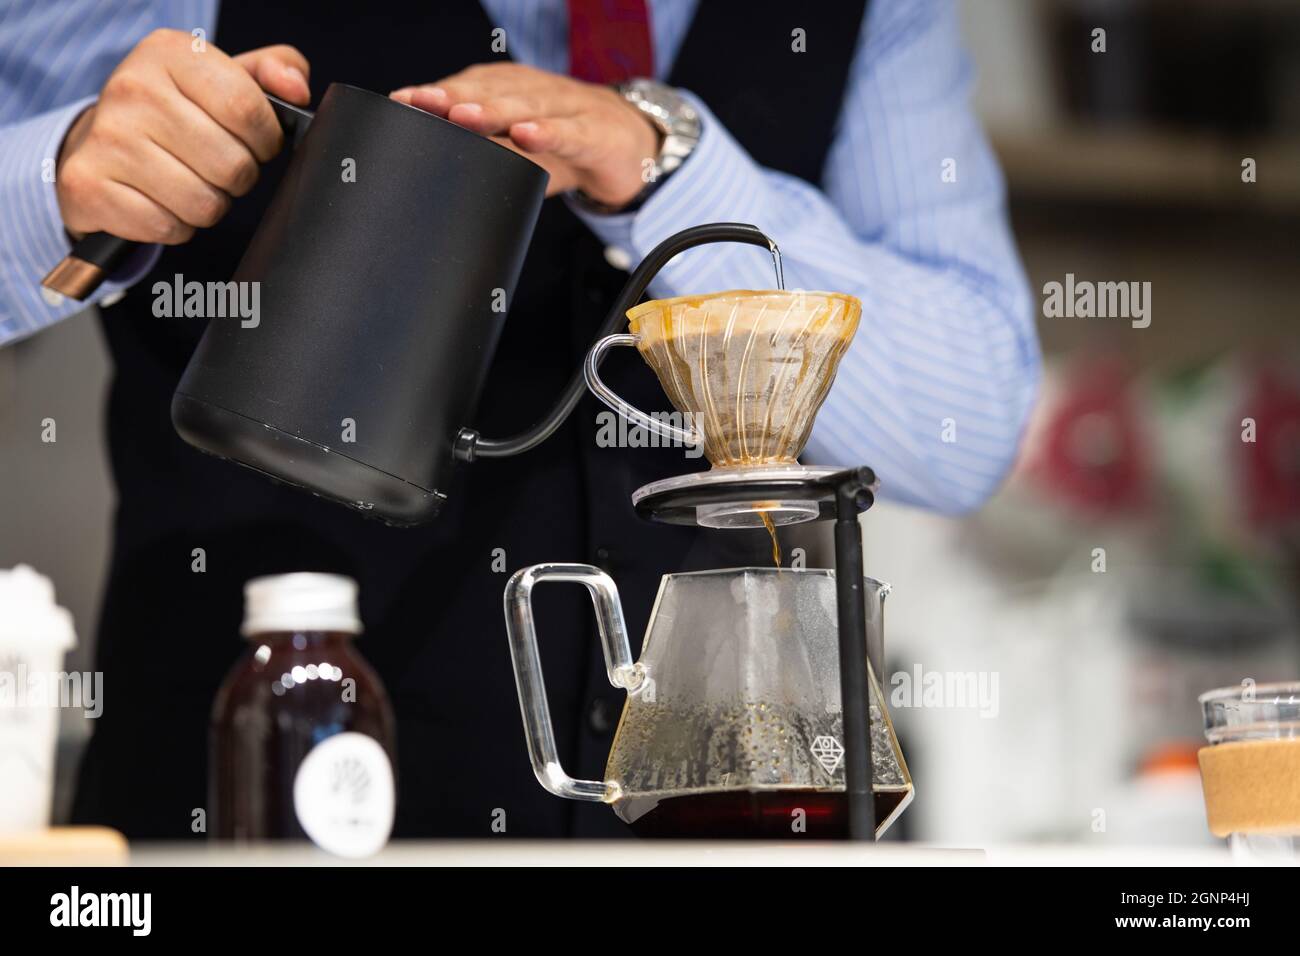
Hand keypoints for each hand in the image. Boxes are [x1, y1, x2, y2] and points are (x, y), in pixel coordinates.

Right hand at [56, 29, 310, 243]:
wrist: (98, 140)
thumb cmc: (179, 111)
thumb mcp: (225, 77)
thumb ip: (275, 72)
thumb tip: (298, 90)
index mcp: (170, 53)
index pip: (247, 110)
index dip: (266, 140)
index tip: (257, 142)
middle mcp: (132, 88)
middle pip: (232, 165)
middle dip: (239, 177)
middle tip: (219, 165)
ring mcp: (107, 138)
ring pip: (205, 204)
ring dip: (210, 204)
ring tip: (191, 181)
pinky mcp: (89, 186)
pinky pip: (169, 227)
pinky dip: (177, 225)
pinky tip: (161, 200)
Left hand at [391, 64, 659, 208]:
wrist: (634, 150)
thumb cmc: (568, 148)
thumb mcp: (523, 153)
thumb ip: (487, 157)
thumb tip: (437, 181)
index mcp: (514, 92)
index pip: (470, 86)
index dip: (438, 93)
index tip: (402, 102)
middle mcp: (538, 92)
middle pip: (493, 90)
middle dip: (455, 96)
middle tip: (423, 104)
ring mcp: (570, 108)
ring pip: (529, 104)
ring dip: (494, 109)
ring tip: (463, 116)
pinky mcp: (598, 134)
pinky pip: (572, 132)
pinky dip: (549, 132)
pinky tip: (528, 135)